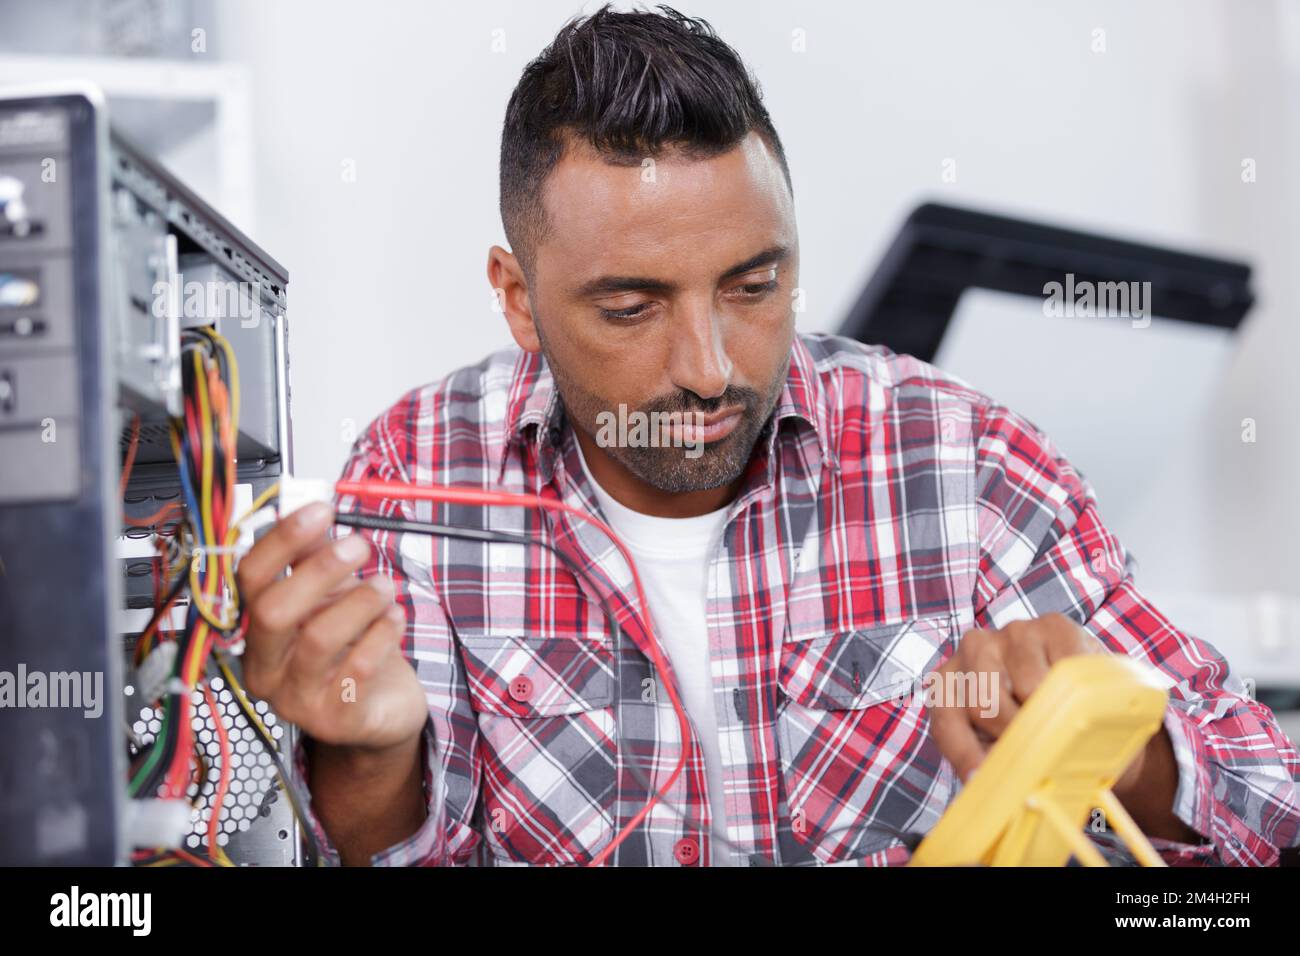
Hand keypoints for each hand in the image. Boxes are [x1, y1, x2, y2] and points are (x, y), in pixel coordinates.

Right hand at [236, 502, 428, 752]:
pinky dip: (381, 634)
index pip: (250, 579)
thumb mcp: (331, 598)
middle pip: (273, 611)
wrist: (381, 711)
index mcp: (256, 631)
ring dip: (359, 601)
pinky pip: (357, 668)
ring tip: (384, 586)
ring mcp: (297, 699)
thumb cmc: (351, 649)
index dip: (283, 540)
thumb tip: (309, 510)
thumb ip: (315, 558)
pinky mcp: (336, 719)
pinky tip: (395, 618)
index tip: (321, 510)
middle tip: (359, 545)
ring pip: (318, 638)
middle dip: (319, 570)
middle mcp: (266, 667)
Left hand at [928, 613, 1108, 782]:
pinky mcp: (1052, 625)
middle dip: (1014, 735)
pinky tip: (1081, 696)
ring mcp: (1012, 632)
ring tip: (1063, 720)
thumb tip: (986, 785)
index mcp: (950, 683)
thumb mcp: (1006, 747)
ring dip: (1051, 712)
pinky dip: (1076, 690)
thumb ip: (991, 762)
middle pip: (983, 703)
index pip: (946, 722)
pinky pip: (1063, 667)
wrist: (1091, 696)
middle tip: (1040, 751)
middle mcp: (972, 649)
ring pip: (1027, 686)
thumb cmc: (1037, 724)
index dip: (964, 754)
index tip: (982, 779)